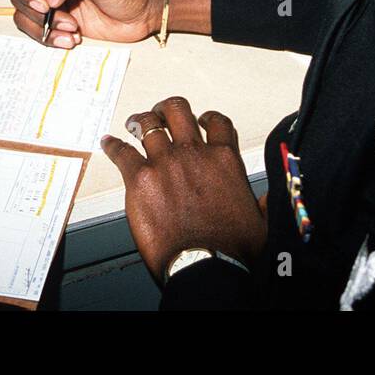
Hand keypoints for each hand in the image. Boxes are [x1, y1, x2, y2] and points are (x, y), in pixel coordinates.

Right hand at [6, 0, 163, 47]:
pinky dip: (51, 38)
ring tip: (72, 31)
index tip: (43, 4)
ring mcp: (54, 0)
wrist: (145, 10)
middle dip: (38, 13)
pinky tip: (72, 38)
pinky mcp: (60, 20)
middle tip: (66, 20)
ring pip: (25, 17)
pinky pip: (39, 32)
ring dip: (44, 29)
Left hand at [102, 96, 265, 283]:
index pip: (217, 122)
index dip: (208, 118)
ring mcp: (165, 163)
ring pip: (148, 124)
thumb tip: (265, 198)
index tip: (202, 121)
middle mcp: (194, 153)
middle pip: (178, 111)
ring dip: (140, 121)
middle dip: (167, 109)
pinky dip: (113, 146)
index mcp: (224, 160)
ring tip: (135, 123)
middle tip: (161, 115)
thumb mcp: (259, 219)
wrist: (205, 265)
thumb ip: (259, 200)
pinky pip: (121, 152)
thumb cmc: (231, 248)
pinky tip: (109, 143)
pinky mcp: (140, 179)